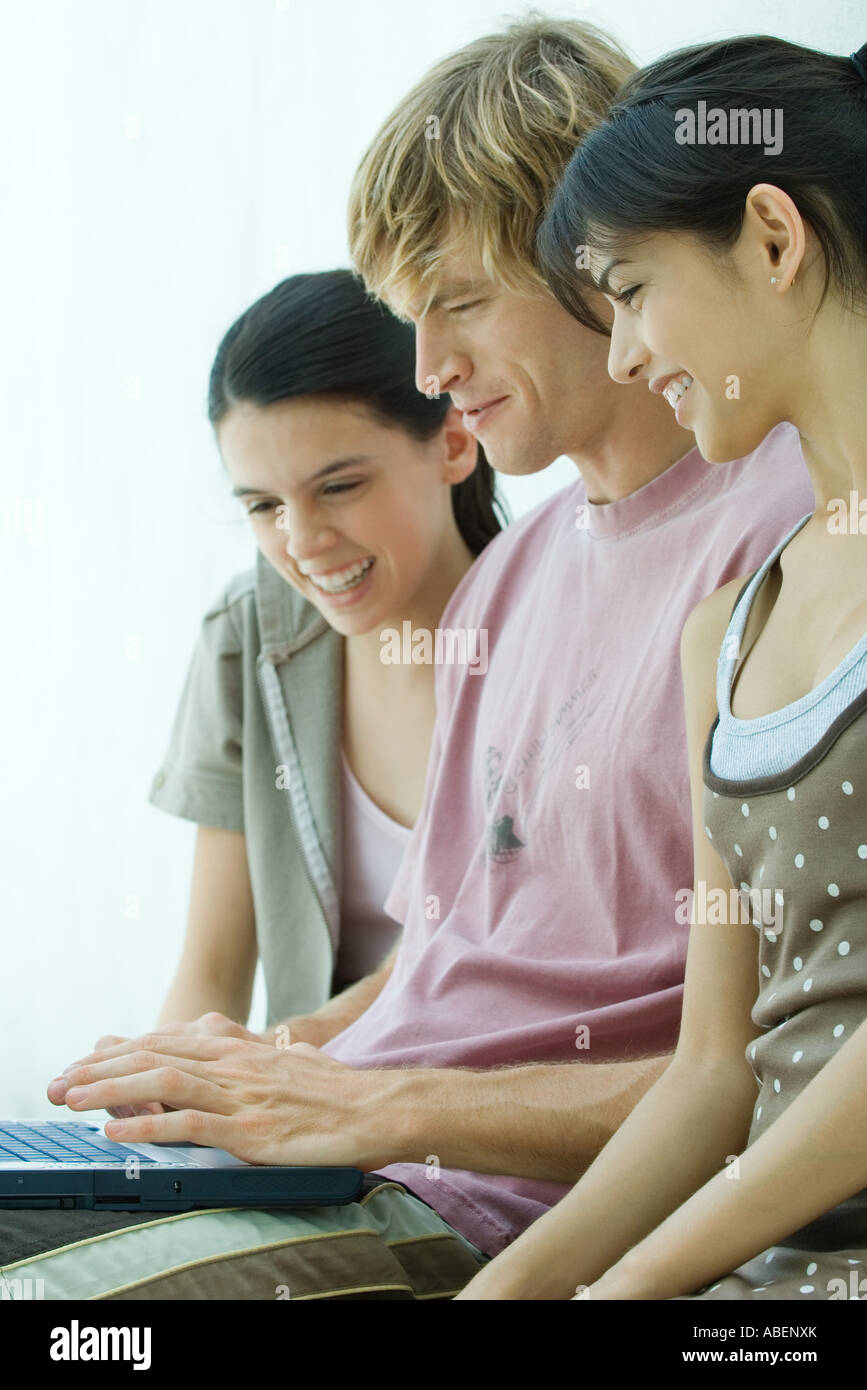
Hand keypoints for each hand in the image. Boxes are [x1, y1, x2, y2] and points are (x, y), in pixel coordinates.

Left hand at [46, 1031, 385, 1166]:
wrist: (375, 1108)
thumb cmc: (333, 1088)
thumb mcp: (283, 1055)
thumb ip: (242, 1042)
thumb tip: (207, 1025)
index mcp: (239, 1048)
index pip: (166, 1040)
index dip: (121, 1049)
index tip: (85, 1057)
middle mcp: (234, 1064)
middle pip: (154, 1055)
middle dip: (99, 1068)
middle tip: (60, 1082)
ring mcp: (241, 1095)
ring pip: (163, 1082)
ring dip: (110, 1091)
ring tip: (72, 1100)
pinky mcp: (250, 1130)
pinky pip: (190, 1124)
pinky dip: (148, 1126)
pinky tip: (118, 1132)